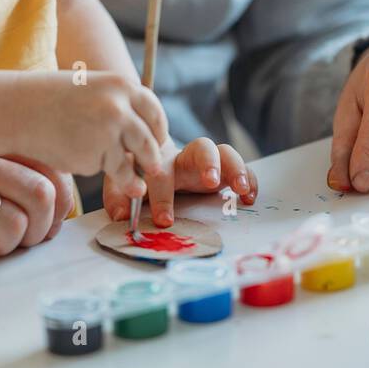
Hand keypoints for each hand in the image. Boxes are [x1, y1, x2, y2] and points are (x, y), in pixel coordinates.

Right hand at [11, 71, 167, 195]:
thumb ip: (122, 108)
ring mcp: (107, 133)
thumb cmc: (54, 100)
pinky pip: (102, 169)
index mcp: (123, 86)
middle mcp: (120, 108)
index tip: (156, 143)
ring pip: (128, 163)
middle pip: (149, 142)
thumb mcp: (94, 90)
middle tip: (153, 171)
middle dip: (151, 160)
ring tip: (132, 184)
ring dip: (130, 176)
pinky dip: (95, 168)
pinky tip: (76, 155)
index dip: (158, 131)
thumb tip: (149, 140)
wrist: (18, 109)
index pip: (155, 113)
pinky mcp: (92, 156)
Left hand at [102, 137, 257, 225]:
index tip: (164, 219)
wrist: (153, 153)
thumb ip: (119, 196)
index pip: (162, 173)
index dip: (162, 196)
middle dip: (208, 163)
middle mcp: (187, 157)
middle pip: (202, 147)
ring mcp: (208, 162)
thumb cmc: (139, 171)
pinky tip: (249, 196)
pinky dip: (249, 178)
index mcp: (161, 161)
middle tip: (211, 181)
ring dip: (235, 168)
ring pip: (224, 153)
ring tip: (241, 189)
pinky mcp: (224, 171)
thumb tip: (121, 216)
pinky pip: (241, 168)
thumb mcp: (122, 181)